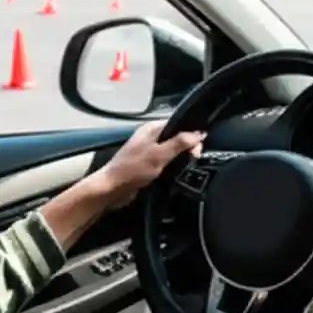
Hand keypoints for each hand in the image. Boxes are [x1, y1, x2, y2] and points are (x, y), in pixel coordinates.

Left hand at [40, 120, 202, 247]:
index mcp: (151, 129)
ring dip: (181, 157)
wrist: (113, 189)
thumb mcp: (159, 154)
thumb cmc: (133, 169)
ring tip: (187, 165)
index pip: (177, 123)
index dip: (191, 132)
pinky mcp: (147, 164)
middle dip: (187, 146)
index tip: (200, 144)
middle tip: (194, 158)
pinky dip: (173, 166)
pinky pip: (166, 161)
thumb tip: (198, 134)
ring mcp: (148, 151)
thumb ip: (179, 143)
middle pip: (176, 137)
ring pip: (172, 150)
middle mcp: (150, 137)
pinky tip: (178, 172)